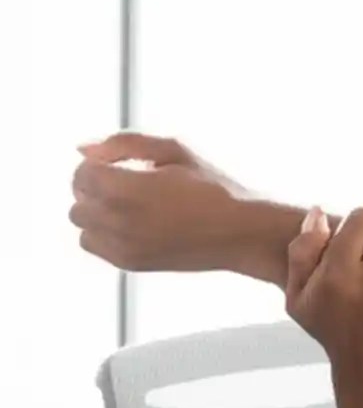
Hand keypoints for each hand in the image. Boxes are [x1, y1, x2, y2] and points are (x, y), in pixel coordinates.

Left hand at [70, 132, 256, 271]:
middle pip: (78, 199)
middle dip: (95, 186)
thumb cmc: (212, 187)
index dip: (100, 164)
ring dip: (96, 210)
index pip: (83, 173)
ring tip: (129, 204)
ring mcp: (121, 246)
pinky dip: (103, 232)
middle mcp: (117, 220)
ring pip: (82, 223)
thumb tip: (82, 150)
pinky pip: (93, 244)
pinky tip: (133, 223)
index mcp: (127, 189)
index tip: (123, 163)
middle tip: (127, 181)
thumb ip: (124, 144)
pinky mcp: (128, 263)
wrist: (240, 233)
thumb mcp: (175, 151)